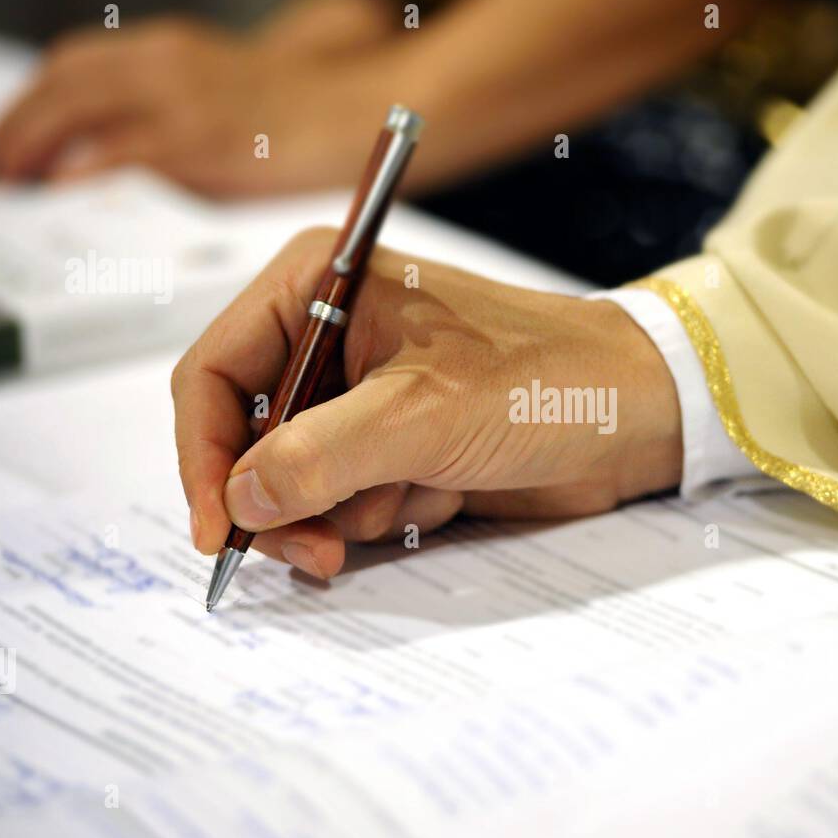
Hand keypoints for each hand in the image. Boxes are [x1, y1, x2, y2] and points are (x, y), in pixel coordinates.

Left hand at [0, 17, 397, 195]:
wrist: (362, 111)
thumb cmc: (307, 116)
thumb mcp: (229, 97)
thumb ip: (180, 114)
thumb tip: (135, 162)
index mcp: (174, 52)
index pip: (78, 63)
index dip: (35, 98)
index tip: (15, 134)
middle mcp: (167, 64)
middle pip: (63, 79)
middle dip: (17, 120)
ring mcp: (182, 99)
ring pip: (75, 105)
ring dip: (30, 141)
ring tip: (12, 180)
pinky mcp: (200, 139)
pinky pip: (119, 149)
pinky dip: (79, 165)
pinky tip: (58, 187)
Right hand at [172, 229, 682, 578]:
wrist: (634, 414)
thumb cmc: (542, 380)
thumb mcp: (421, 414)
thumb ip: (319, 456)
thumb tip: (239, 500)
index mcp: (319, 285)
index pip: (214, 371)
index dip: (204, 455)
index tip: (219, 530)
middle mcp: (328, 337)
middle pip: (248, 438)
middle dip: (286, 501)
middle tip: (316, 553)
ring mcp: (361, 397)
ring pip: (299, 482)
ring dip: (352, 509)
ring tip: (421, 495)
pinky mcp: (393, 445)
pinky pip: (349, 500)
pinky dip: (391, 512)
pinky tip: (446, 493)